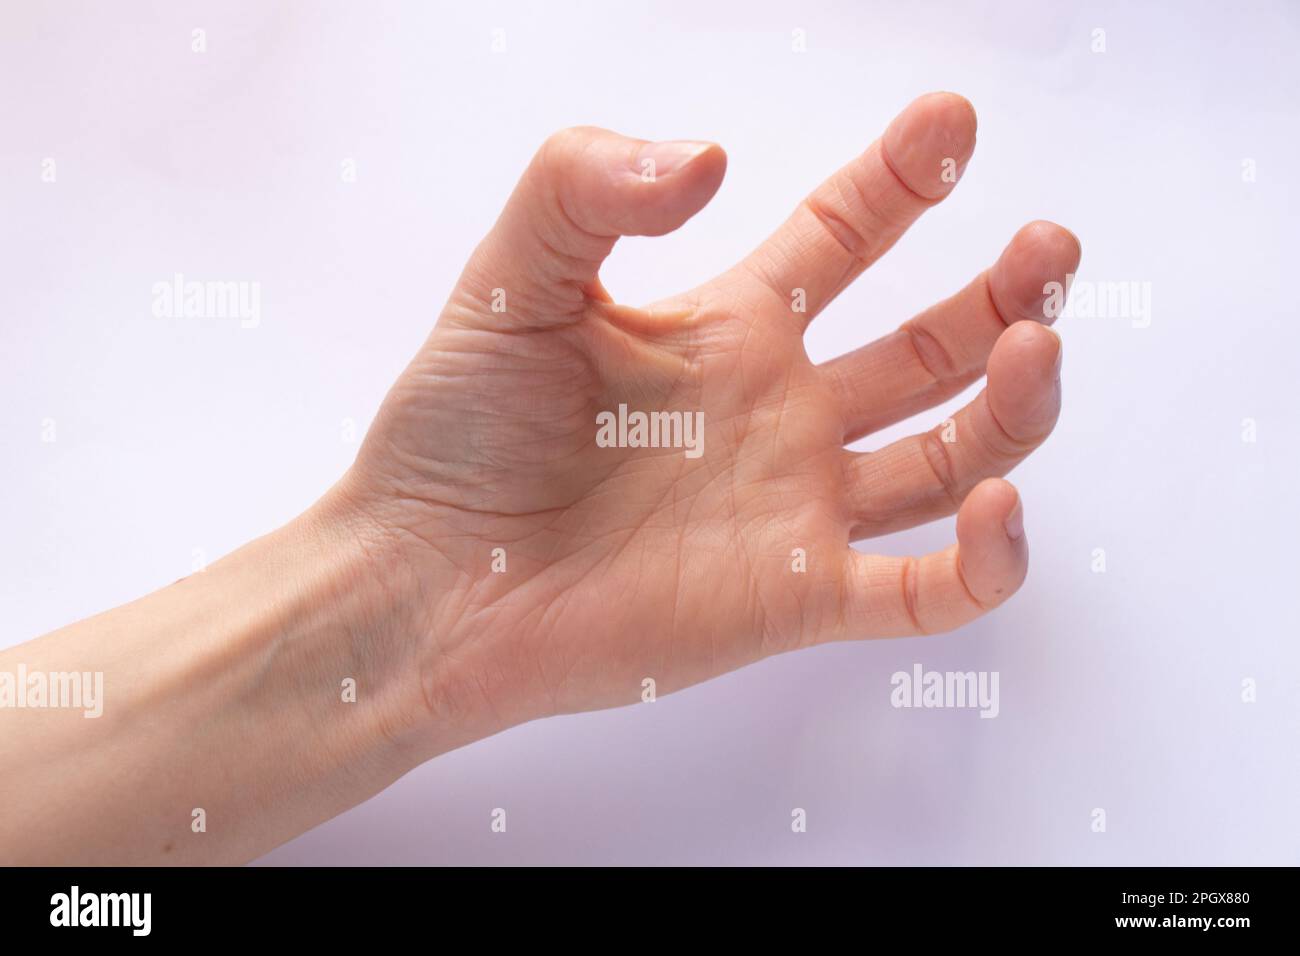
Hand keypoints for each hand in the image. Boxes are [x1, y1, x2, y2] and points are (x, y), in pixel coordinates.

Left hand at [332, 92, 1081, 742]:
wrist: (425, 581)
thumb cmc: (454, 435)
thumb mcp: (511, 278)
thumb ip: (588, 185)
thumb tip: (705, 159)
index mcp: (725, 329)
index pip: (843, 238)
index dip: (903, 180)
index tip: (950, 123)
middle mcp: (778, 414)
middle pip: (927, 348)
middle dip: (999, 292)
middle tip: (1046, 246)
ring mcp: (796, 508)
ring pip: (950, 456)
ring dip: (1011, 407)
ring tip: (1034, 345)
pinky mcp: (795, 601)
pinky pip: (923, 591)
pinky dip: (983, 561)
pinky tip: (998, 505)